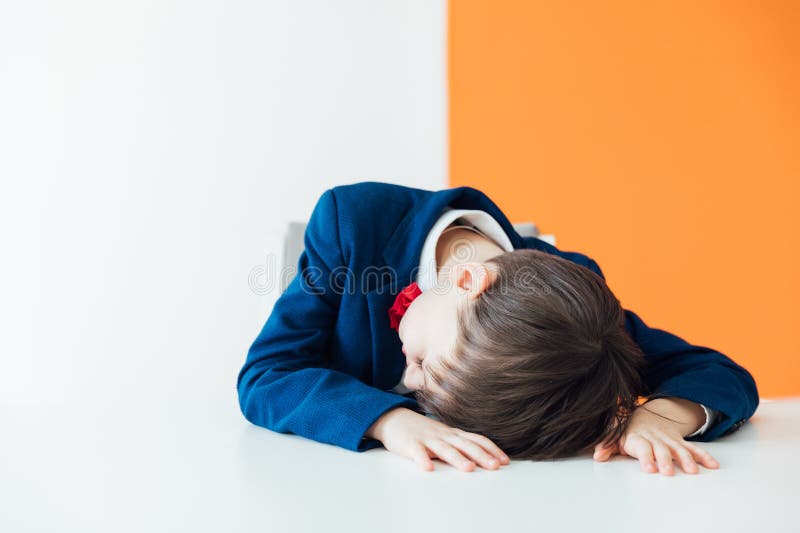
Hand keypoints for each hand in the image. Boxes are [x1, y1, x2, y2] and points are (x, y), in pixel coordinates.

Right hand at [367, 407, 509, 471]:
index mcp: (452, 433)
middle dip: (481, 455)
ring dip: (456, 458)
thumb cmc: (421, 430)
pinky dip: (422, 459)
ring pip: (443, 449)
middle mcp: (443, 435)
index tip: (505, 460)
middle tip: (495, 466)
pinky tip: (427, 468)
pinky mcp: (410, 444)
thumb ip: (460, 443)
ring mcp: (426, 439)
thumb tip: (482, 455)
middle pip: (464, 444)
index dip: (491, 449)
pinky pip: (416, 452)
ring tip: (468, 469)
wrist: (393, 418)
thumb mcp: (444, 435)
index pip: (476, 439)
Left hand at [592, 400, 720, 475]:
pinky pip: (693, 448)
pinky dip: (704, 456)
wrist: (644, 412)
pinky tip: (713, 465)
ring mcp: (669, 440)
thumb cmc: (627, 429)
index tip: (649, 469)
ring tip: (693, 471)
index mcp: (638, 437)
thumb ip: (606, 445)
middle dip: (666, 460)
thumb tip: (598, 456)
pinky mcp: (679, 442)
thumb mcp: (614, 434)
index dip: (646, 457)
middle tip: (669, 473)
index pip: (642, 447)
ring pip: (679, 449)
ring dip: (687, 459)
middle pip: (662, 449)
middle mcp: (655, 438)